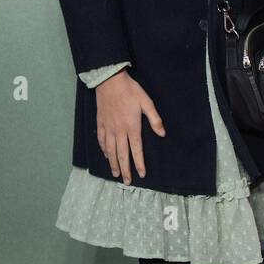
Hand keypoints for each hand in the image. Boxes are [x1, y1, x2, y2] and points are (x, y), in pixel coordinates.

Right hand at [95, 70, 165, 184]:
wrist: (110, 81)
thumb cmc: (131, 91)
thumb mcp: (147, 102)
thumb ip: (155, 119)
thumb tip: (162, 134)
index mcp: (132, 127)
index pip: (136, 149)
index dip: (139, 163)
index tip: (141, 174)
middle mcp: (119, 131)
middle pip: (122, 154)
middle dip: (125, 169)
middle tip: (126, 182)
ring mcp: (108, 128)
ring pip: (110, 150)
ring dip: (113, 163)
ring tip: (115, 173)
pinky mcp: (100, 123)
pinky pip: (101, 140)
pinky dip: (103, 150)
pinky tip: (106, 155)